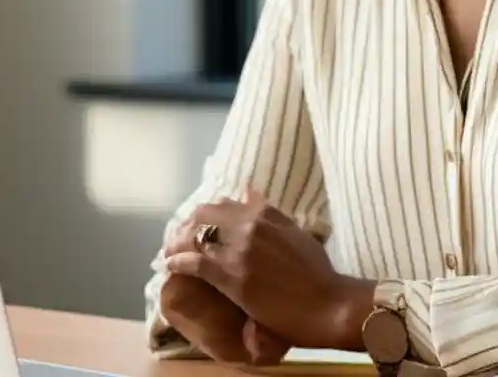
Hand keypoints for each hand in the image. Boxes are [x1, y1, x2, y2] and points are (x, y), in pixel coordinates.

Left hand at [165, 191, 375, 349]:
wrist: (327, 304)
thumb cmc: (318, 274)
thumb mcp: (297, 232)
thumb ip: (272, 215)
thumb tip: (250, 194)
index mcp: (265, 213)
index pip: (225, 203)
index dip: (209, 213)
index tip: (201, 223)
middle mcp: (249, 224)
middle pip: (205, 214)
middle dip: (189, 224)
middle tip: (182, 238)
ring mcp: (238, 250)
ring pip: (195, 236)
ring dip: (178, 243)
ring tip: (171, 252)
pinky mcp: (230, 276)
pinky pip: (194, 263)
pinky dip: (178, 262)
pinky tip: (171, 266)